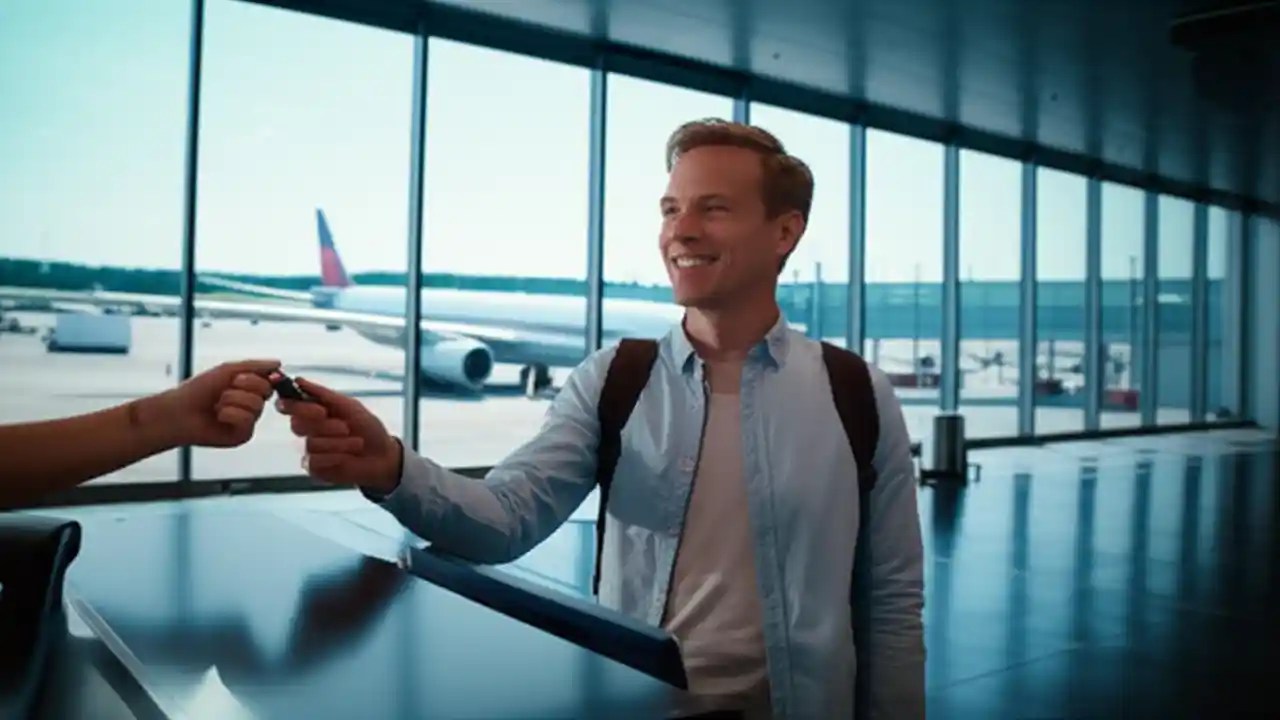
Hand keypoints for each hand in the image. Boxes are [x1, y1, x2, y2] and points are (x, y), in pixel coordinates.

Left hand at [143, 359, 280, 447]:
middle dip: (245, 385)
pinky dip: (231, 414)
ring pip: (257, 405)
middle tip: (226, 388)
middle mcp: (251, 405)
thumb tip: (278, 363)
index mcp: (249, 389)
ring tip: (217, 404)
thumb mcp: (227, 371)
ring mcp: (248, 421)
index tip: (247, 374)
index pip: (270, 380)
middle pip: (267, 391)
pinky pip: (248, 420)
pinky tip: (218, 416)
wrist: (178, 412)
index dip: (260, 376)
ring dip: (233, 399)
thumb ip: (254, 366)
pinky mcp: (243, 435)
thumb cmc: (198, 390)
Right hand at [276, 377, 401, 492]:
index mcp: (314, 411)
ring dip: (338, 443)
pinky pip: (314, 461)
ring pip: (311, 443)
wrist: (383, 456)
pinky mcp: (314, 468)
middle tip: (344, 427)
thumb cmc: (367, 428)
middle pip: (296, 424)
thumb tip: (298, 380)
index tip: (316, 409)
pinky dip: (335, 457)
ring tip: (358, 443)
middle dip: (323, 425)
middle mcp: (309, 430)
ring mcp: (310, 450)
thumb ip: (323, 394)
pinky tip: (347, 457)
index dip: (292, 405)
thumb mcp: (350, 406)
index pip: (290, 405)